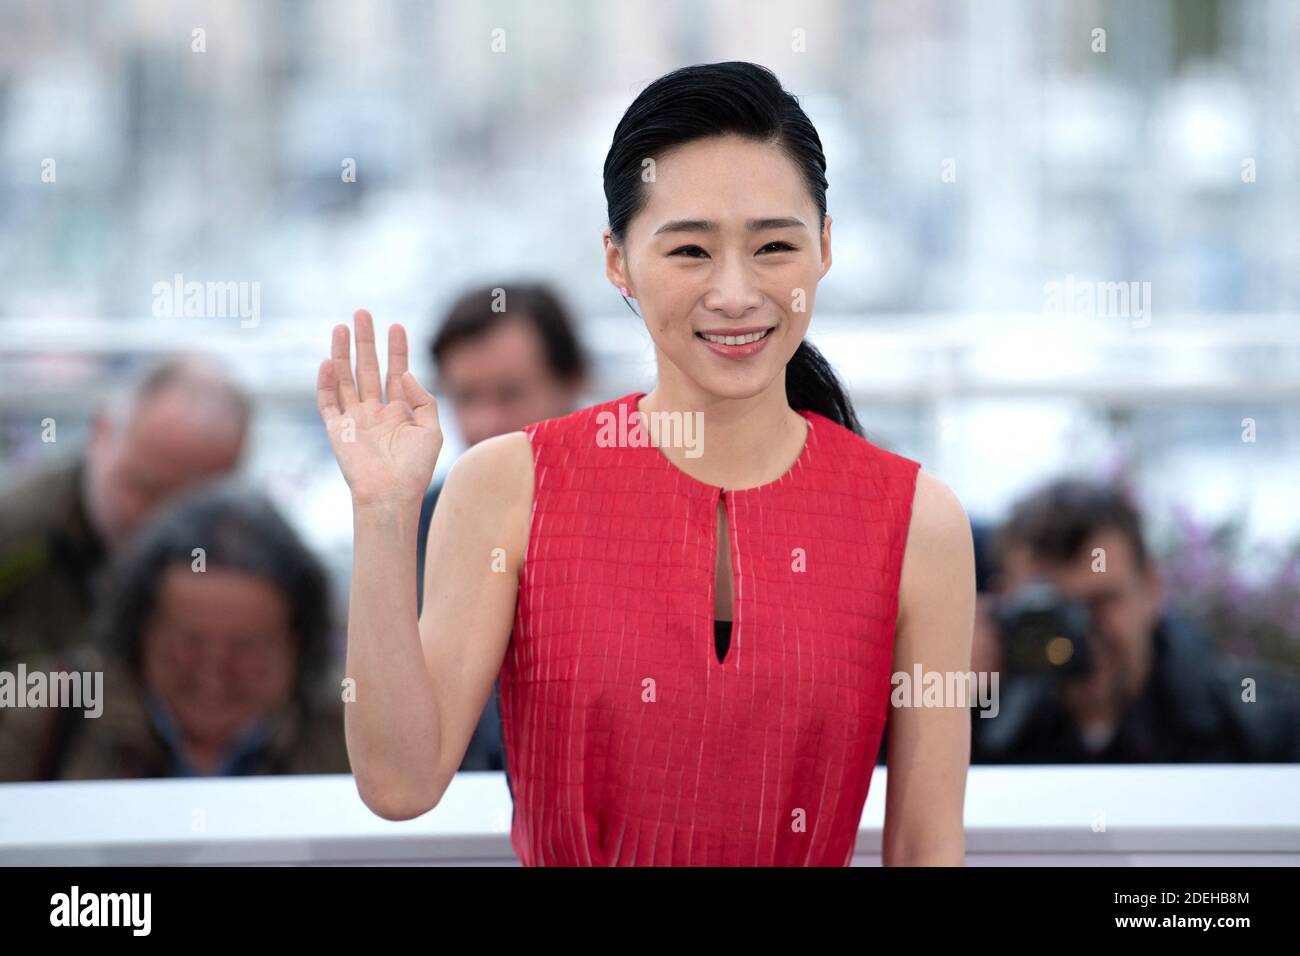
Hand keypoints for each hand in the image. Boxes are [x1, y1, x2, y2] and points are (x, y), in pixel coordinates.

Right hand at [316, 309, 442, 507]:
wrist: (391, 496)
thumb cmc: (415, 469)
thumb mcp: (432, 430)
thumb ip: (423, 398)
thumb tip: (404, 372)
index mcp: (399, 412)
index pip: (396, 371)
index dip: (397, 349)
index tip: (396, 325)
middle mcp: (375, 412)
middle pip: (368, 368)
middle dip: (366, 341)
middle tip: (362, 313)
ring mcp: (355, 419)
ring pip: (345, 378)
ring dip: (343, 352)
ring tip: (342, 326)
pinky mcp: (337, 430)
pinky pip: (327, 402)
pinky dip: (325, 382)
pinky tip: (328, 361)